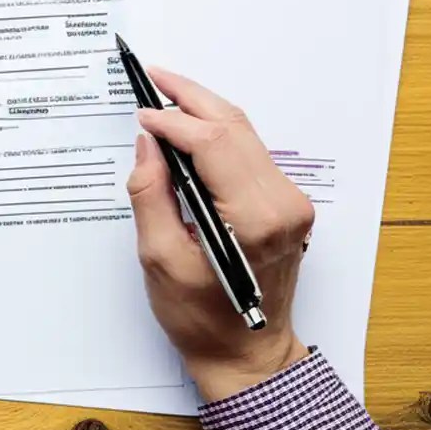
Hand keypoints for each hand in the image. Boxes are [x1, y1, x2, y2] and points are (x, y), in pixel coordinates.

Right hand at [127, 67, 314, 401]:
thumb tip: (148, 145)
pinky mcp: (286, 204)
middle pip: (234, 126)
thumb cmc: (201, 319)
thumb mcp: (160, 259)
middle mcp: (282, 203)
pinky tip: (189, 128)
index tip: (140, 114)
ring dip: (204, 110)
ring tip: (165, 94)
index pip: (213, 143)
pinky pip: (249, 151)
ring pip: (245, 133)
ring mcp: (290, 202)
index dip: (173, 120)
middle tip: (153, 75)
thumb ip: (151, 195)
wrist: (247, 354)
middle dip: (190, 97)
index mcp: (254, 218)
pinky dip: (217, 133)